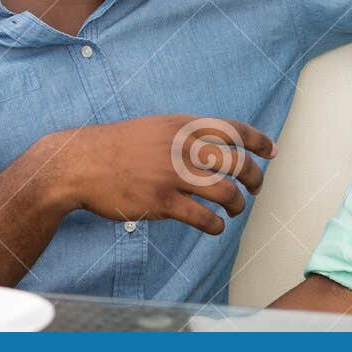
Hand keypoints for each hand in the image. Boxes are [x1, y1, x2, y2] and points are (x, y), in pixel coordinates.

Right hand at [39, 115, 275, 234]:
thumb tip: (218, 146)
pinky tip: (215, 226)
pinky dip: (216, 225)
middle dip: (255, 178)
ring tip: (235, 210)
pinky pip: (203, 218)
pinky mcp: (162, 203)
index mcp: (183, 126)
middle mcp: (183, 147)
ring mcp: (173, 176)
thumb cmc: (118, 147)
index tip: (272, 152)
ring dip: (238, 205)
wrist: (80, 163)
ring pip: (226, 192)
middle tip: (256, 188)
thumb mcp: (156, 127)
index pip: (234, 129)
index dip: (259, 141)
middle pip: (238, 163)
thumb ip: (186, 134)